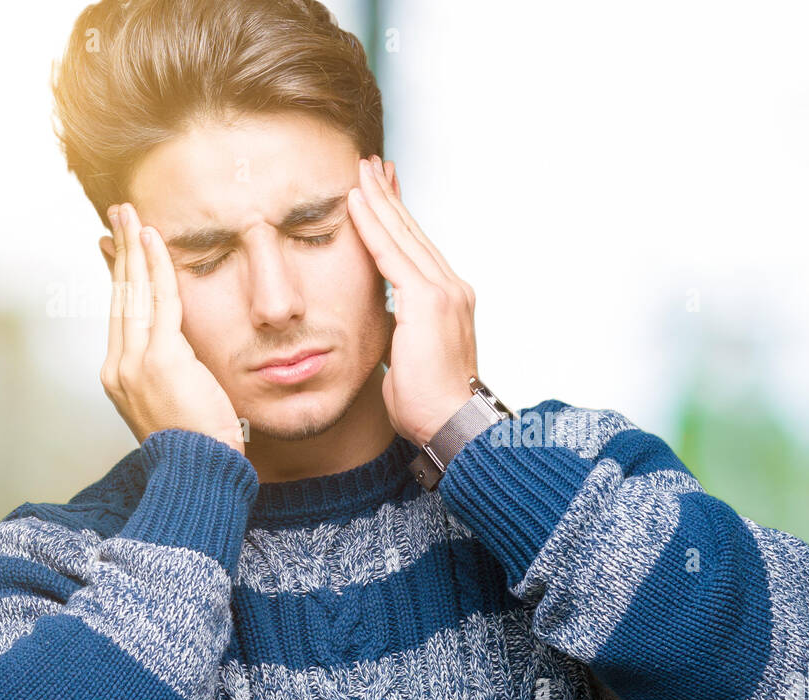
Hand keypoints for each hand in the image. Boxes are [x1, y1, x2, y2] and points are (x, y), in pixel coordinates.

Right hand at [101, 202, 245, 455]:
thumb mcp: (178, 405)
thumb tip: (183, 355)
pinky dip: (158, 268)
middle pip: (117, 295)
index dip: (116, 277)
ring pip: (133, 292)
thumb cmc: (198, 450)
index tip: (113, 248)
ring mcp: (135, 362)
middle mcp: (118, 366)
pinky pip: (161, 302)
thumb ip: (175, 375)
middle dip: (118, 251)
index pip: (118, 314)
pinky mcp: (161, 358)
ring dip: (133, 248)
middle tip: (118, 214)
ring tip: (130, 214)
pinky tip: (155, 241)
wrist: (199, 474)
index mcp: (119, 378)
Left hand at [347, 155, 477, 446]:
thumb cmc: (430, 405)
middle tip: (370, 166)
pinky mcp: (427, 300)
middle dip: (390, 197)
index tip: (382, 196)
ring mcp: (443, 292)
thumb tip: (386, 337)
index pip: (418, 251)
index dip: (399, 220)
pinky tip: (355, 202)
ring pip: (402, 235)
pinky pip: (390, 254)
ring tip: (359, 171)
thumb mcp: (410, 361)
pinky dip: (371, 225)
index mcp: (451, 302)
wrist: (451, 423)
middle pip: (413, 233)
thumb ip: (401, 337)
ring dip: (378, 200)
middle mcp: (452, 289)